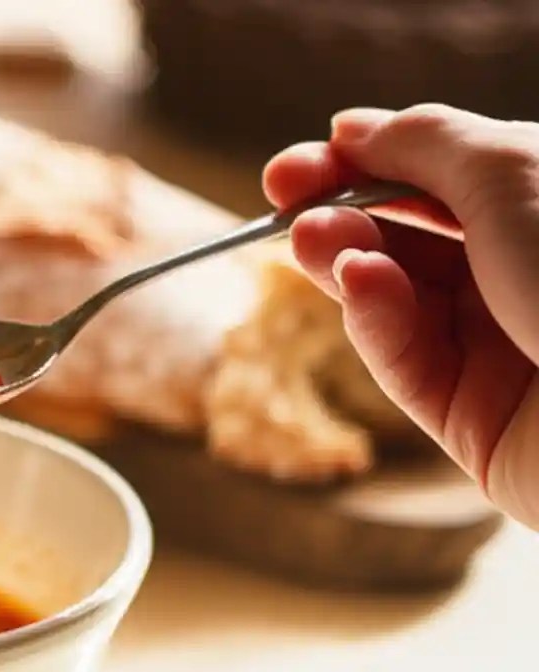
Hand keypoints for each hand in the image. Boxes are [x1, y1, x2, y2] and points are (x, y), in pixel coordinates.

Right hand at [264, 103, 538, 528]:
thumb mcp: (509, 170)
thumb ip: (423, 143)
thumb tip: (354, 128)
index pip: (441, 176)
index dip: (368, 161)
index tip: (307, 159)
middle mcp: (523, 274)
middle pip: (407, 235)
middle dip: (339, 210)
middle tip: (283, 198)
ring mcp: (499, 348)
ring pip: (395, 296)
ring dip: (345, 258)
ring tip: (310, 238)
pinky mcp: (474, 417)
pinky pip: (406, 360)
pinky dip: (374, 318)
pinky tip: (360, 282)